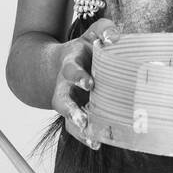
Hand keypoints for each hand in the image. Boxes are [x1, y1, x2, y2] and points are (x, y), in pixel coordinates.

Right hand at [50, 17, 120, 148]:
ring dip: (78, 129)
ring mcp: (68, 103)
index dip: (79, 77)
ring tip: (92, 139)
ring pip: (67, 119)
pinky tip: (97, 143)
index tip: (89, 83)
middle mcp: (65, 87)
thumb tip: (115, 36)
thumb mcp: (91, 34)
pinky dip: (85, 137)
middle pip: (62, 101)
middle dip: (72, 110)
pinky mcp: (74, 114)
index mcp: (69, 66)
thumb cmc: (82, 49)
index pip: (71, 71)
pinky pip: (75, 129)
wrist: (57, 65)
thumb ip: (103, 29)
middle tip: (83, 119)